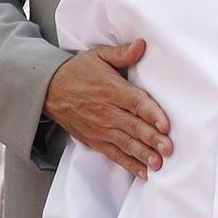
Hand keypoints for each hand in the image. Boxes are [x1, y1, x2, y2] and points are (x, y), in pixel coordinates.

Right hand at [44, 39, 171, 179]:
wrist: (48, 90)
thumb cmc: (78, 72)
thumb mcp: (98, 55)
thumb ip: (121, 53)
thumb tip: (141, 45)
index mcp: (112, 90)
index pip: (136, 103)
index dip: (152, 115)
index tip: (166, 125)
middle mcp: (107, 112)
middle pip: (133, 127)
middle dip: (152, 139)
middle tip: (168, 150)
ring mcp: (100, 129)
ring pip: (125, 144)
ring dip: (143, 155)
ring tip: (159, 164)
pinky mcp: (95, 140)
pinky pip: (114, 154)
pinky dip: (129, 164)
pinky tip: (143, 172)